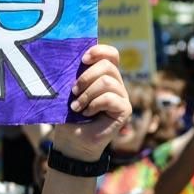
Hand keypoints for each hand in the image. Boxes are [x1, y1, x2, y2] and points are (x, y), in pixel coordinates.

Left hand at [53, 45, 130, 160]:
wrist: (72, 142)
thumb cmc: (69, 116)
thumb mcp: (70, 92)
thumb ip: (76, 75)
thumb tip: (70, 57)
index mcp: (104, 76)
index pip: (111, 54)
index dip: (99, 51)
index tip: (82, 59)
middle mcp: (116, 84)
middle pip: (108, 66)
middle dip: (87, 76)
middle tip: (73, 91)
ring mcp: (122, 97)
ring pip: (107, 82)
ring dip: (87, 94)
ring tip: (77, 106)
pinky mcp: (124, 110)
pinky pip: (111, 98)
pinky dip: (95, 104)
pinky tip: (87, 113)